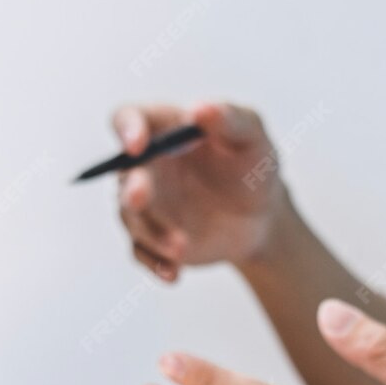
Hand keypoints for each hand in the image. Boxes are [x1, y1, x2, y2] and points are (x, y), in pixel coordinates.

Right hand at [111, 101, 285, 279]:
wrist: (261, 216)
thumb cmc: (251, 164)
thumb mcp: (252, 137)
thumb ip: (229, 119)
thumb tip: (200, 109)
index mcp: (161, 129)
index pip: (128, 119)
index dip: (127, 129)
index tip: (138, 144)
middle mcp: (145, 166)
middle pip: (124, 175)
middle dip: (131, 188)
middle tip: (141, 198)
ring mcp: (147, 205)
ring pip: (133, 219)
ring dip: (153, 234)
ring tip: (183, 248)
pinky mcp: (152, 239)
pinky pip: (143, 252)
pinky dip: (155, 264)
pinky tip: (173, 274)